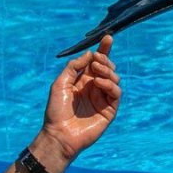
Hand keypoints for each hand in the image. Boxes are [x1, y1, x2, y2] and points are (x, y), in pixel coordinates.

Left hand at [37, 34, 120, 165]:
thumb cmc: (56, 110)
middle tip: (97, 59)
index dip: (103, 50)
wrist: (59, 134)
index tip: (107, 38)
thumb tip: (89, 55)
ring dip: (107, 71)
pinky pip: (116, 93)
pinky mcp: (109, 110)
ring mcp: (103, 98)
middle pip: (107, 67)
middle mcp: (94, 87)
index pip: (96, 62)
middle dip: (105, 59)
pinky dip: (110, 84)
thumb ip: (74, 67)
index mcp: (83, 80)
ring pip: (114, 78)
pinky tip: (99, 83)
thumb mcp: (60, 83)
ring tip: (96, 72)